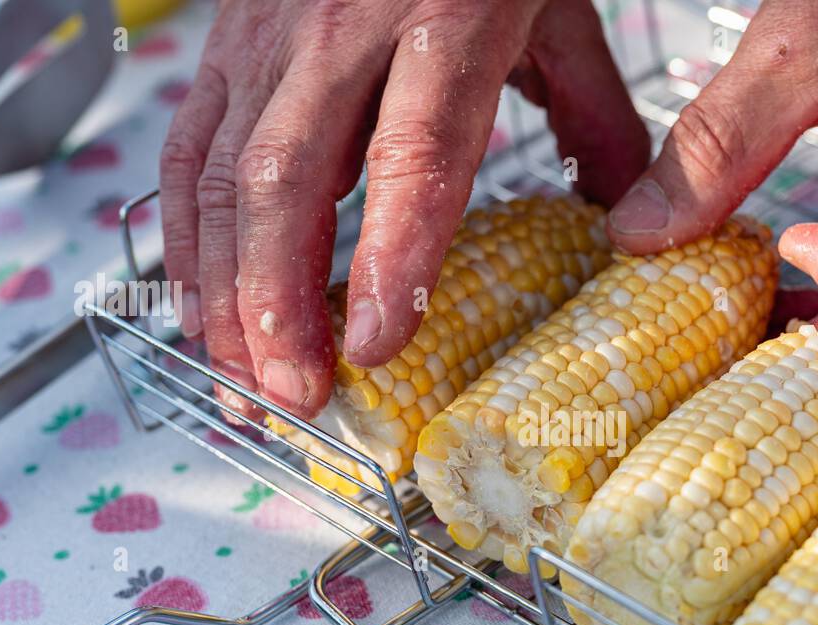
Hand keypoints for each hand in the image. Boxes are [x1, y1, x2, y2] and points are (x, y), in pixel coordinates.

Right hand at [160, 0, 648, 418]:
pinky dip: (186, 239)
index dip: (393, 256)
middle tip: (297, 394)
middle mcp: (343, 29)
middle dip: (279, 302)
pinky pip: (188, 150)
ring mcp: (271, 37)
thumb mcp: (559, 15)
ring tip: (245, 378)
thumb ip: (596, 120)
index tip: (380, 344)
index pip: (415, 154)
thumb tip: (631, 229)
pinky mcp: (227, 46)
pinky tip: (201, 305)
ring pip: (222, 175)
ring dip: (225, 288)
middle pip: (286, 180)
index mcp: (447, 19)